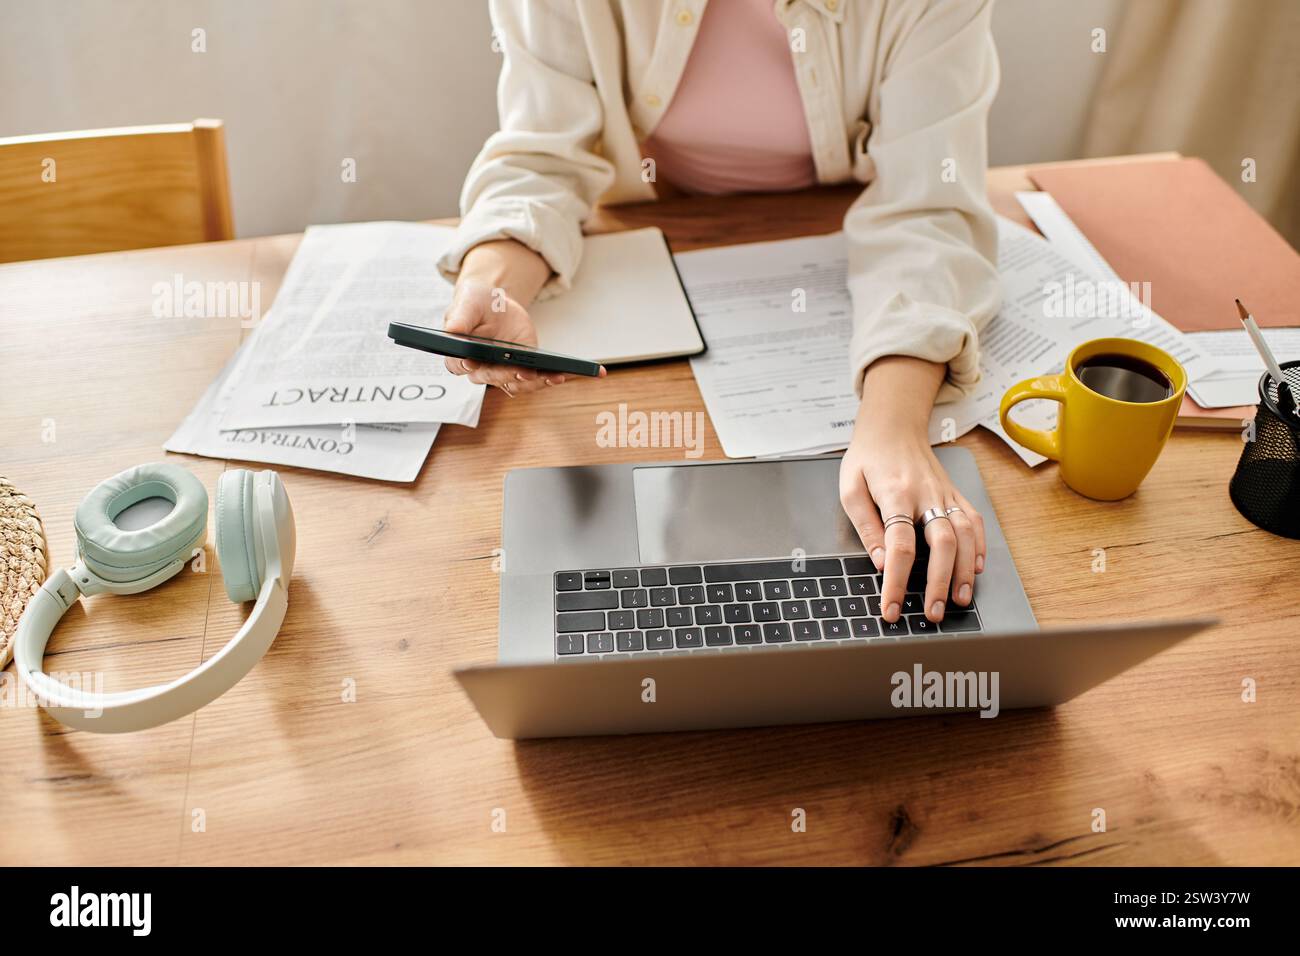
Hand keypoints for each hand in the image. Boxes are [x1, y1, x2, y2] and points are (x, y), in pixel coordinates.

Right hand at [443, 240, 605, 395]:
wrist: (497, 303)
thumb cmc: (476, 303)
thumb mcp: (468, 303)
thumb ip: (459, 317)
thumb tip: (451, 329)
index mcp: (459, 354)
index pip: (458, 365)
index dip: (465, 365)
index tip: (473, 363)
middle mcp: (479, 369)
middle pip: (490, 378)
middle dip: (506, 375)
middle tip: (522, 370)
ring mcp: (502, 371)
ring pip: (514, 384)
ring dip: (532, 383)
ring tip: (551, 376)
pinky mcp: (522, 369)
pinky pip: (533, 380)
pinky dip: (547, 380)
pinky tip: (561, 375)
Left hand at [838, 357, 985, 623]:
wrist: (893, 426)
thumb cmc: (868, 459)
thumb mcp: (850, 488)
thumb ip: (866, 526)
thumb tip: (879, 563)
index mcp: (895, 494)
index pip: (899, 546)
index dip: (896, 581)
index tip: (890, 609)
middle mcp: (926, 494)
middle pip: (941, 543)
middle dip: (940, 583)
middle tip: (934, 613)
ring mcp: (945, 494)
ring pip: (964, 535)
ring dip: (965, 571)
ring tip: (961, 600)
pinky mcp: (956, 494)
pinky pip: (974, 521)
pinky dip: (979, 547)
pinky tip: (976, 569)